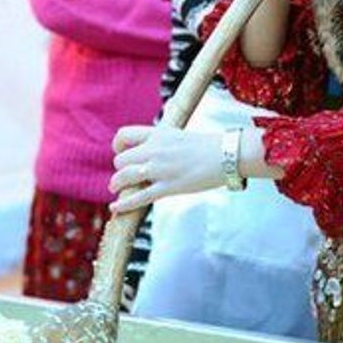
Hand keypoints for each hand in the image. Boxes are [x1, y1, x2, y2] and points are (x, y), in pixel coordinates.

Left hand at [108, 126, 226, 213]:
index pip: (124, 135)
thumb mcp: (179, 136)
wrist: (227, 155)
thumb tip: (151, 149)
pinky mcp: (168, 187)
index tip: (121, 152)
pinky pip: (139, 197)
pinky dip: (124, 204)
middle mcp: (155, 150)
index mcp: (158, 134)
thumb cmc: (207, 147)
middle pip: (121, 160)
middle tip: (124, 176)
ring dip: (116, 184)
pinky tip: (116, 208)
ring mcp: (160, 169)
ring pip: (125, 177)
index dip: (118, 145)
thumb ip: (162, 142)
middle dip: (120, 169)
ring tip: (115, 189)